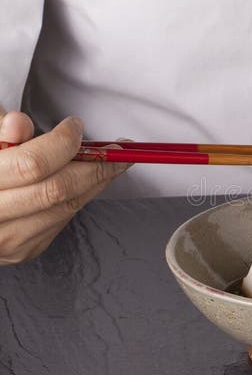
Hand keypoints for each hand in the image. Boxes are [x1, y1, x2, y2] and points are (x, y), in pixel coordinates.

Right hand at [0, 110, 129, 264]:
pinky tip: (85, 181)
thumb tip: (19, 124)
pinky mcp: (24, 250)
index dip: (61, 143)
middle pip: (57, 190)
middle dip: (96, 166)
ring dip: (96, 182)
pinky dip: (80, 197)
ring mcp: (8, 240)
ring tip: (111, 162)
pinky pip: (63, 219)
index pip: (32, 164)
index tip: (74, 126)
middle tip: (117, 149)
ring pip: (66, 208)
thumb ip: (0, 130)